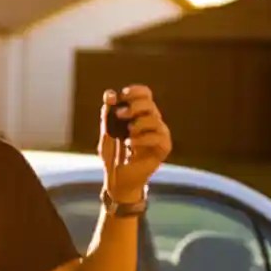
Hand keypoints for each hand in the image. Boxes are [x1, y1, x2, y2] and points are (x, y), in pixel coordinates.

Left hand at [99, 85, 172, 202]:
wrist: (118, 179)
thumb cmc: (113, 155)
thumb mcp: (106, 133)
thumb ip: (108, 115)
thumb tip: (109, 94)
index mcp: (140, 114)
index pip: (145, 94)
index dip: (135, 91)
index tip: (122, 95)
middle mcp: (152, 121)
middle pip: (149, 104)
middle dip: (134, 106)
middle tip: (119, 115)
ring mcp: (159, 134)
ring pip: (155, 119)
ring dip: (138, 123)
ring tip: (126, 133)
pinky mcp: (163, 148)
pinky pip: (158, 137)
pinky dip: (142, 138)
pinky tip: (130, 144)